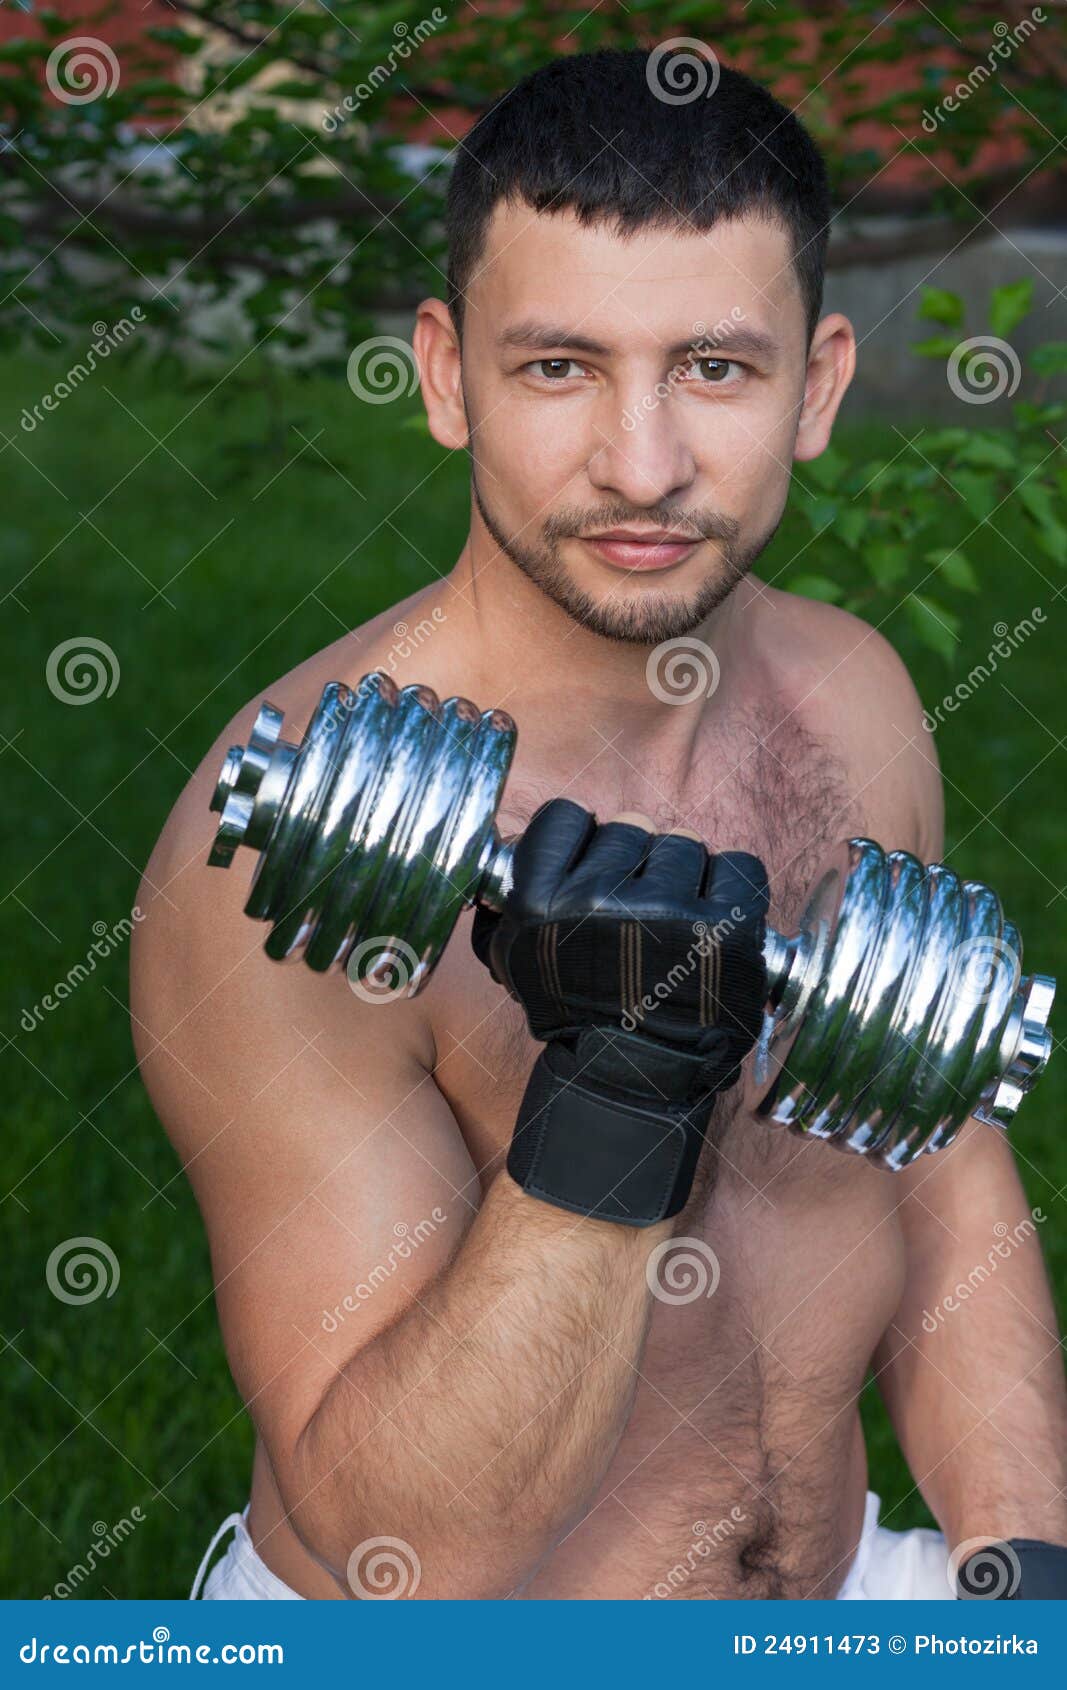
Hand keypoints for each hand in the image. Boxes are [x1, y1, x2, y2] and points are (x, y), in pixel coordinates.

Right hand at [471, 799, 769, 1225]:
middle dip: (636, 862)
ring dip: (684, 874)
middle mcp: (601, 900)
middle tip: (639, 909)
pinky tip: (717, 918)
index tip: (593, 865)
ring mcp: (669, 912)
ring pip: (684, 843)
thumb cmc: (576, 1012)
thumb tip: (504, 844)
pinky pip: (739, 865)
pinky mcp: (727, 927)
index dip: (582, 839)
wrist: (635, 1077)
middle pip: (630, 827)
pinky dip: (733, 886)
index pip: (565, 817)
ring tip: (678, 920)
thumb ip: (505, 902)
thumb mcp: (515, 959)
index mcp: (542, 902)